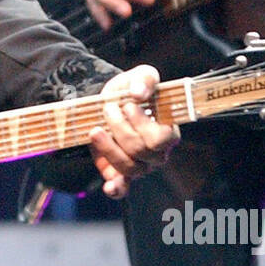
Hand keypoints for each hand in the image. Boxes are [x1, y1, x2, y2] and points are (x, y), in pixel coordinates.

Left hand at [88, 65, 178, 197]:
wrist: (111, 101)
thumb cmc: (131, 90)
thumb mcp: (139, 76)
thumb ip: (144, 80)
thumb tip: (138, 92)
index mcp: (169, 132)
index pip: (160, 138)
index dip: (141, 122)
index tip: (127, 104)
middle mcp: (158, 154)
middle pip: (140, 151)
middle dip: (120, 128)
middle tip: (108, 109)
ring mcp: (141, 166)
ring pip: (128, 167)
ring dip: (109, 148)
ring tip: (95, 130)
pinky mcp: (121, 173)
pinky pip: (122, 188)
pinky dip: (116, 189)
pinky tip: (108, 186)